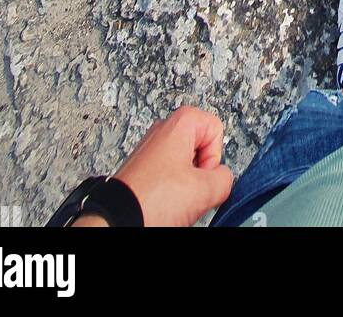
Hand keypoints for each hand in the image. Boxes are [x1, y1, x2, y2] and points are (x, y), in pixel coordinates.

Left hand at [107, 106, 232, 227]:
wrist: (117, 220)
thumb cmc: (149, 200)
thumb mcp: (204, 190)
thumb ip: (225, 178)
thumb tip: (222, 178)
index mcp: (179, 122)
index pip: (216, 130)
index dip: (214, 157)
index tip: (201, 175)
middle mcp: (162, 131)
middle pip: (201, 148)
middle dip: (200, 173)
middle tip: (189, 190)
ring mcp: (149, 150)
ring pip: (185, 166)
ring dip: (186, 186)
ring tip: (174, 201)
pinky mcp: (141, 170)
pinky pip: (168, 177)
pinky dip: (170, 192)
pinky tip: (164, 205)